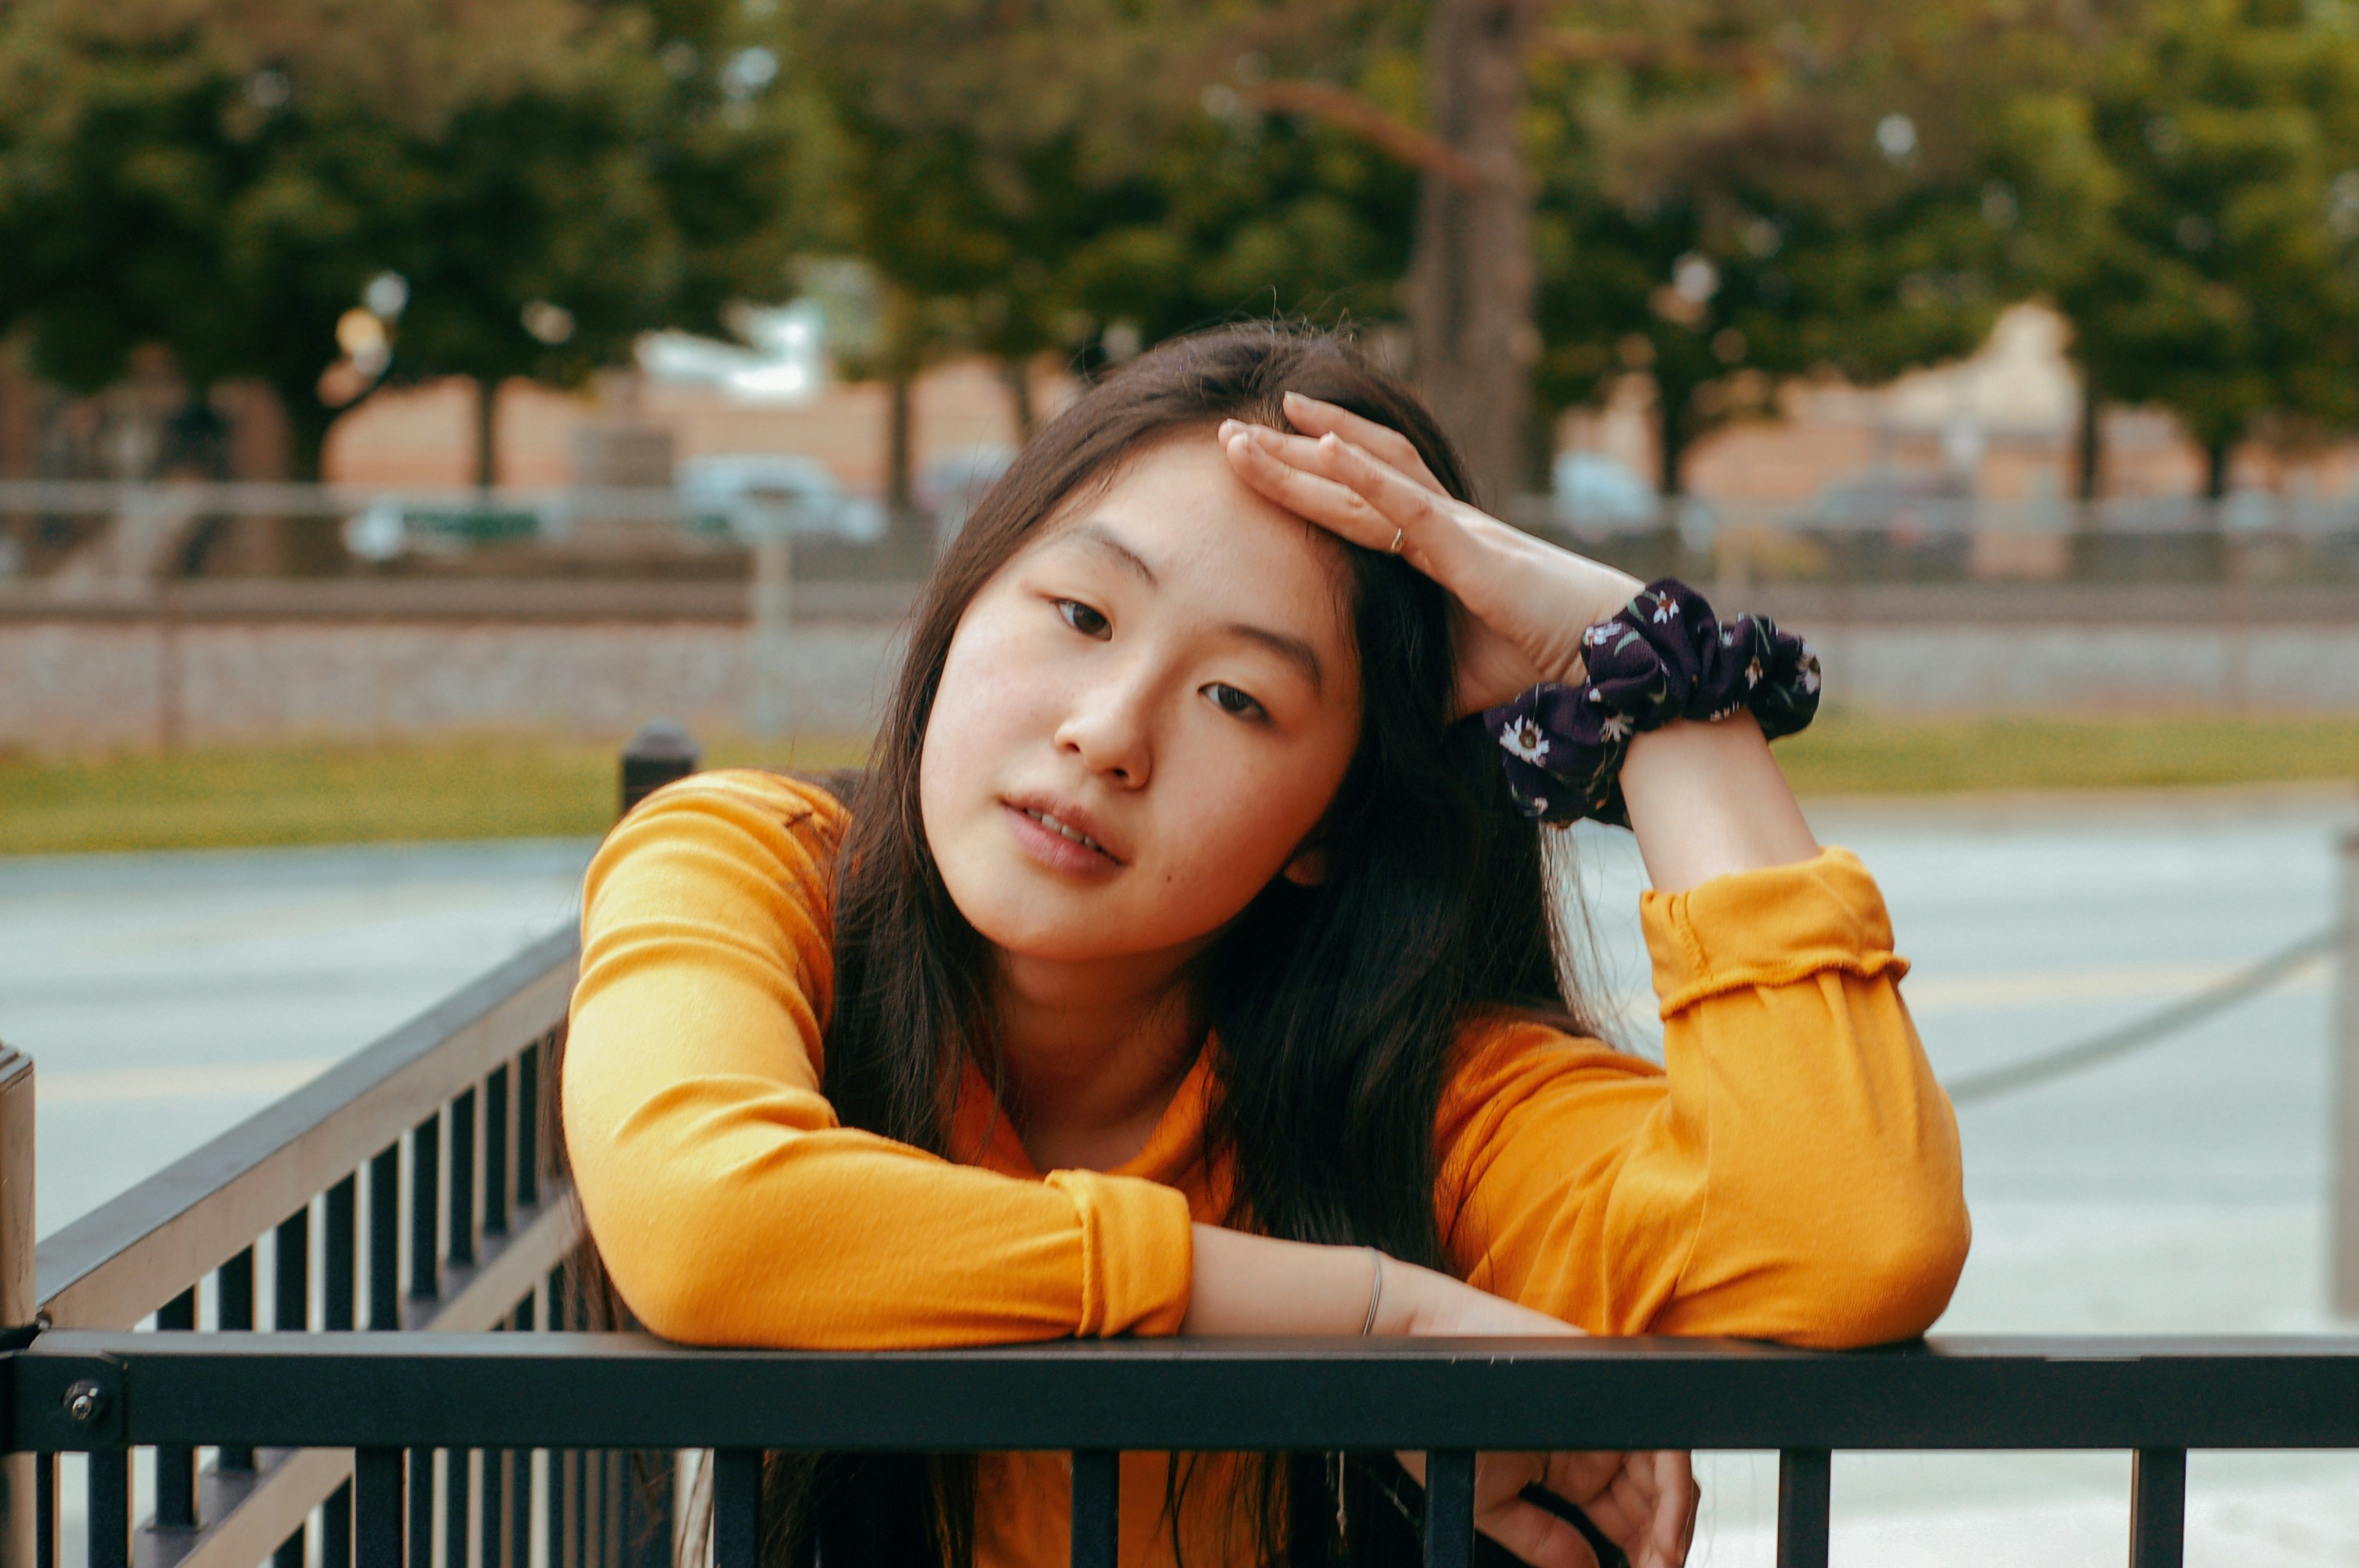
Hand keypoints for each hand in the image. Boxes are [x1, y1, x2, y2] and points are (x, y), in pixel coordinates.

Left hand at [1219, 392, 1645, 717]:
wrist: (1605, 666)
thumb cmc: (1542, 663)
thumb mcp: (1453, 681)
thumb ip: (1411, 684)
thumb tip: (1365, 719)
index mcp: (1435, 549)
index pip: (1358, 502)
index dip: (1308, 478)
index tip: (1257, 458)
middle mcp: (1440, 525)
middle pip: (1350, 476)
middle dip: (1288, 454)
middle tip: (1229, 433)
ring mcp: (1454, 528)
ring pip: (1367, 476)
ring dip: (1307, 450)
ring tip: (1254, 427)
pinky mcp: (1470, 547)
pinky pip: (1406, 502)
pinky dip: (1363, 473)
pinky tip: (1322, 447)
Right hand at [1381, 1263, 1698, 1567]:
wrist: (1419, 1362)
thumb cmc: (1445, 1420)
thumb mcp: (1494, 1500)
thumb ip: (1541, 1539)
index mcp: (1574, 1465)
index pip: (1625, 1517)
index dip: (1641, 1553)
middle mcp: (1598, 1439)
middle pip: (1653, 1501)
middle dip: (1660, 1547)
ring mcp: (1608, 1413)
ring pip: (1665, 1476)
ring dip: (1671, 1529)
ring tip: (1661, 1565)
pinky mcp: (1613, 1385)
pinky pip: (1660, 1443)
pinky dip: (1673, 1493)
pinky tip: (1665, 1535)